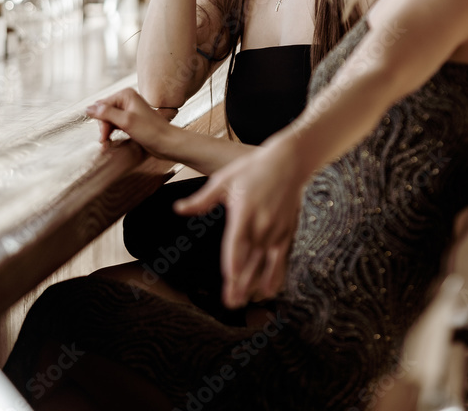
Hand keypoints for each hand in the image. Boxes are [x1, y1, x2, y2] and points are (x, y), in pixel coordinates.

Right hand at [86, 87, 175, 157]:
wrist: (167, 142)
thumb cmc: (151, 131)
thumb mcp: (126, 121)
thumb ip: (106, 113)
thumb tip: (88, 108)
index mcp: (126, 95)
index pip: (102, 105)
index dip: (101, 121)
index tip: (103, 135)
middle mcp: (127, 100)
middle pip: (105, 112)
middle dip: (104, 127)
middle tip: (105, 141)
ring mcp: (129, 110)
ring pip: (109, 120)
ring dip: (106, 132)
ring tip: (107, 144)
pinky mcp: (131, 121)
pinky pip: (115, 125)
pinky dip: (112, 133)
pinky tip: (110, 141)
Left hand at [175, 137, 304, 307]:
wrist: (288, 163)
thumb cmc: (252, 169)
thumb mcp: (225, 179)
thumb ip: (202, 199)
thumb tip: (179, 209)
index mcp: (244, 211)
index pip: (237, 242)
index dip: (234, 262)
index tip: (229, 279)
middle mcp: (261, 223)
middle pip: (249, 258)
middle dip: (239, 282)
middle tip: (230, 303)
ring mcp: (275, 230)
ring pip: (263, 263)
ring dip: (253, 284)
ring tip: (242, 302)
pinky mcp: (286, 232)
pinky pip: (279, 259)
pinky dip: (274, 276)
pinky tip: (267, 292)